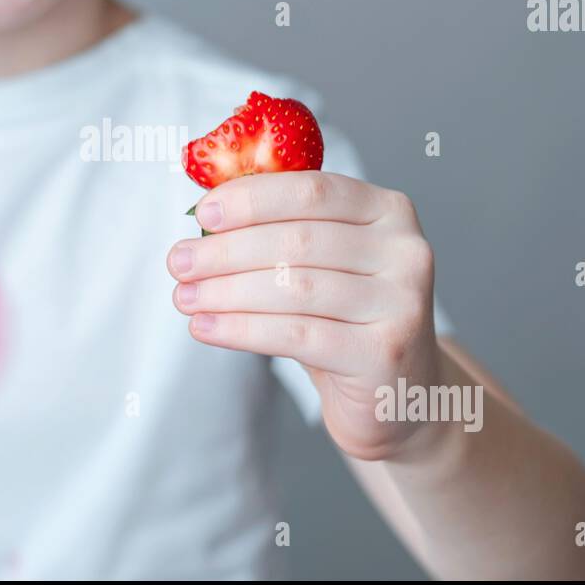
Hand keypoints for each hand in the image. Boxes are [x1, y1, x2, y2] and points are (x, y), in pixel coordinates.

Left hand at [166, 171, 443, 460]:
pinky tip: (205, 327)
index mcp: (389, 210)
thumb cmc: (345, 318)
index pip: (311, 191)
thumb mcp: (323, 262)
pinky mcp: (384, 353)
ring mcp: (401, 303)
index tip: (202, 213)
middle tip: (179, 261)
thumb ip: (280, 229)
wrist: (395, 393)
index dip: (251, 199)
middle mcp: (406, 251)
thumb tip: (205, 215)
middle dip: (226, 250)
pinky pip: (297, 335)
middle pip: (297, 240)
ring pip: (293, 288)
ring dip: (226, 291)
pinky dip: (241, 329)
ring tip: (185, 296)